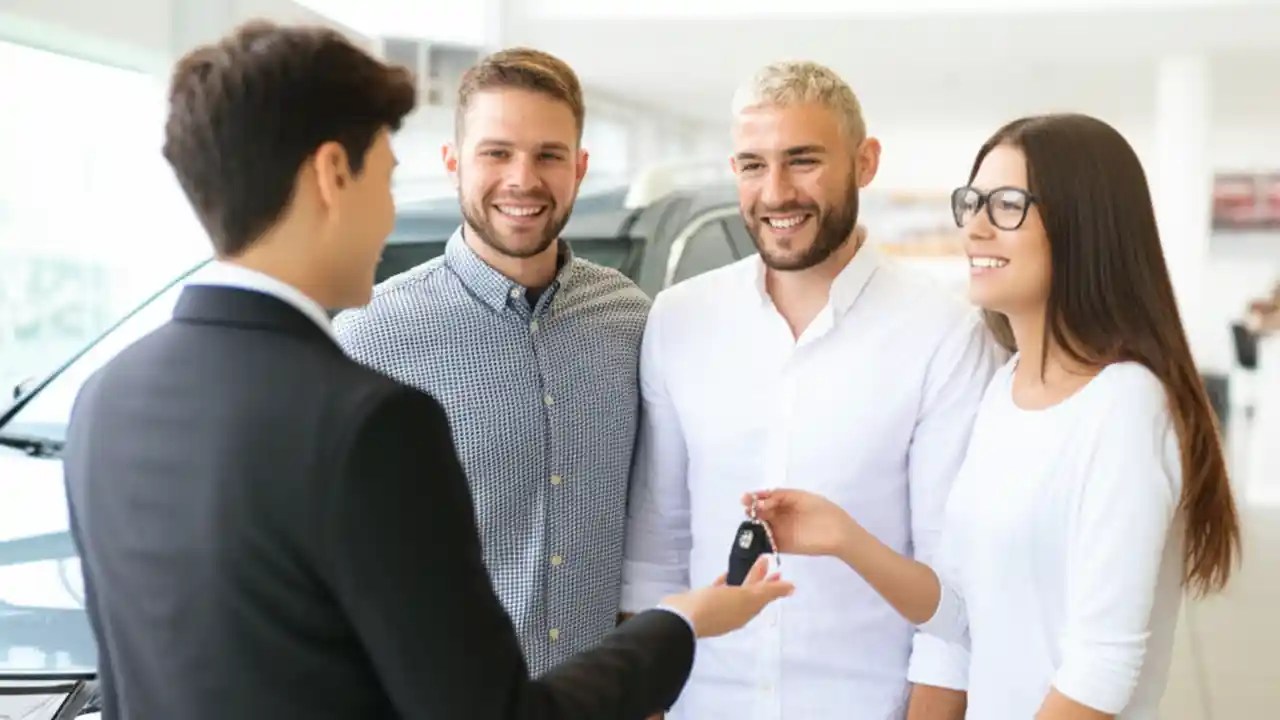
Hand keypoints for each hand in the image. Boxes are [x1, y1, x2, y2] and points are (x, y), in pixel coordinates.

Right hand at [660, 555, 793, 637]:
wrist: (682, 617)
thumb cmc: (716, 607)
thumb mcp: (748, 598)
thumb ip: (769, 591)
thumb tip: (793, 588)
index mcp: (746, 612)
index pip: (763, 596)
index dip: (772, 584)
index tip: (779, 570)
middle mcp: (734, 612)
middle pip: (750, 592)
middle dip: (759, 577)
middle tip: (765, 559)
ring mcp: (718, 608)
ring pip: (735, 590)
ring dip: (743, 577)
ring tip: (747, 563)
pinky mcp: (703, 602)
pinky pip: (719, 590)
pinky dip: (724, 582)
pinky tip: (724, 574)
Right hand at [743, 489, 856, 556]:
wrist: (839, 534)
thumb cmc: (824, 512)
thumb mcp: (802, 498)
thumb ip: (782, 497)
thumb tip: (762, 502)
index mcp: (787, 503)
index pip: (767, 498)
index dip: (757, 497)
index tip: (749, 496)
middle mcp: (782, 516)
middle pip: (762, 511)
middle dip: (753, 507)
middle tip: (748, 506)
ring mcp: (781, 531)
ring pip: (762, 526)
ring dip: (754, 522)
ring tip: (751, 516)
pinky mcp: (783, 546)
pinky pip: (767, 543)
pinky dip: (758, 539)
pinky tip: (753, 533)